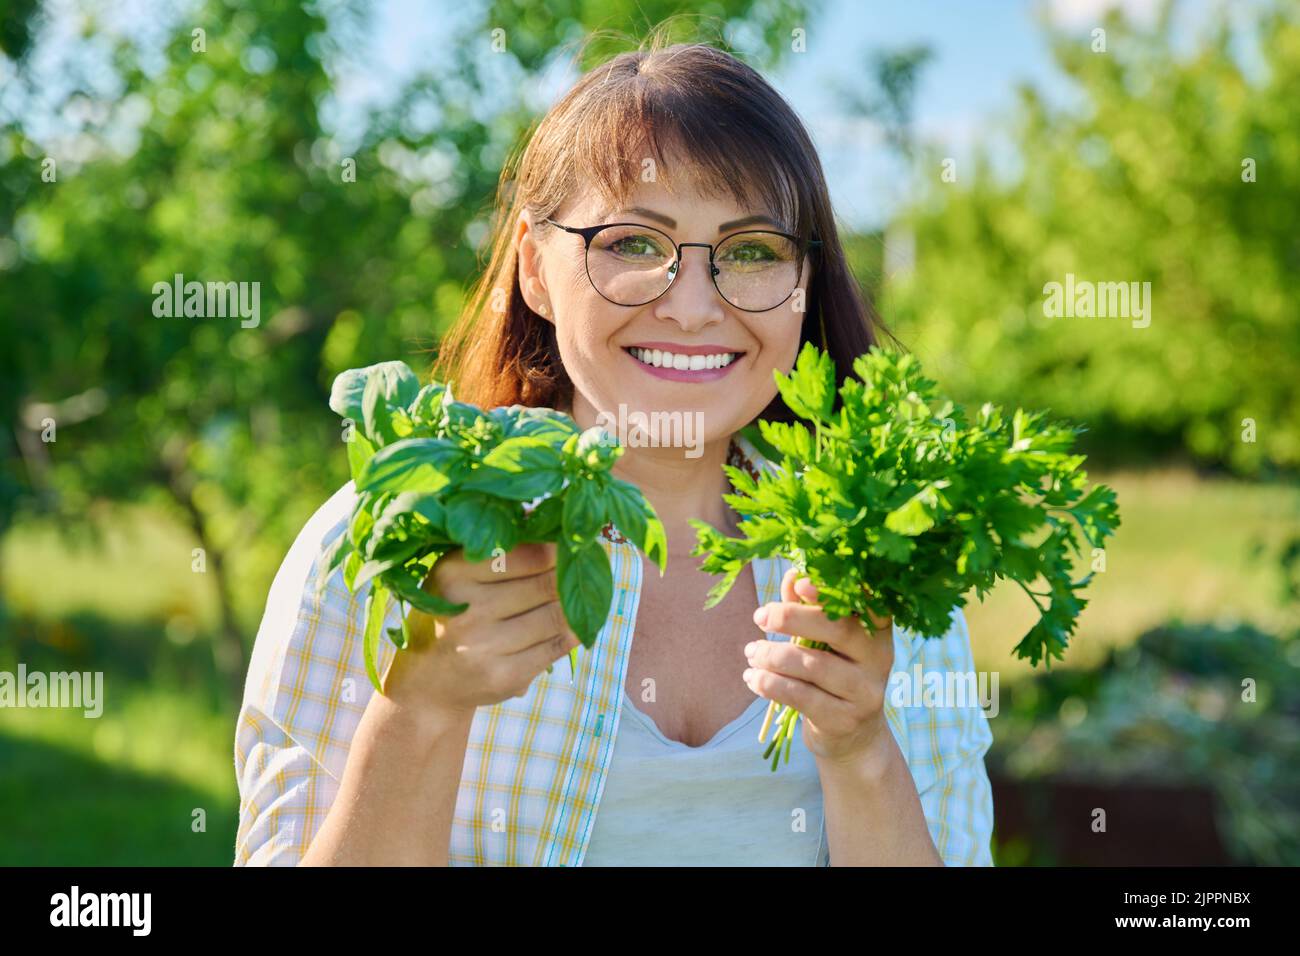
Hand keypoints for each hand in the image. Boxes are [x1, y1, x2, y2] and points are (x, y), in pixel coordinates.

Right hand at [382, 542, 580, 719]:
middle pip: (545, 584)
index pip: (527, 553)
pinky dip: (573, 634)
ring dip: (577, 606)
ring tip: (585, 596)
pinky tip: (577, 626)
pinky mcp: (504, 676)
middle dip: (571, 577)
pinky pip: (556, 647)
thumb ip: (497, 547)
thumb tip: (546, 517)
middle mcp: (467, 609)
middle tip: (586, 570)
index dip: (556, 550)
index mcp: (454, 573)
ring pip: (555, 616)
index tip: (570, 547)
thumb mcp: (457, 575)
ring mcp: (485, 646)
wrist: (428, 682)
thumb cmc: (452, 613)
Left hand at [742, 567, 894, 768]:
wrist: (852, 738)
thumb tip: (792, 575)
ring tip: (751, 652)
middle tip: (760, 617)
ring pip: (813, 665)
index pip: (867, 603)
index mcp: (877, 631)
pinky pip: (802, 696)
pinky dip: (770, 684)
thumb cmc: (832, 675)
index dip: (836, 590)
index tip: (802, 582)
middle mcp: (879, 658)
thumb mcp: (824, 642)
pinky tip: (753, 677)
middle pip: (838, 629)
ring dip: (773, 655)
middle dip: (792, 618)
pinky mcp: (845, 720)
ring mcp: (865, 692)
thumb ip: (808, 608)